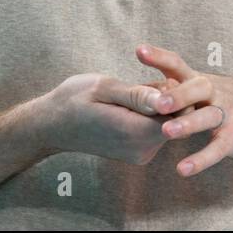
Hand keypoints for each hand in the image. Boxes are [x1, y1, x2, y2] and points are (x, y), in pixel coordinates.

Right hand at [43, 73, 174, 164]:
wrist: (51, 125)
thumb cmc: (74, 100)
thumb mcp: (104, 87)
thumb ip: (138, 95)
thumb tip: (167, 97)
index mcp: (135, 133)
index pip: (180, 112)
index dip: (177, 92)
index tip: (162, 78)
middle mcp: (142, 150)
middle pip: (177, 119)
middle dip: (169, 98)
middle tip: (145, 83)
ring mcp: (140, 154)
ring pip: (167, 123)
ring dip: (159, 105)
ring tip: (133, 93)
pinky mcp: (138, 153)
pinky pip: (156, 129)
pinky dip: (150, 114)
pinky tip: (130, 104)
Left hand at [135, 43, 232, 176]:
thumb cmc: (216, 100)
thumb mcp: (197, 88)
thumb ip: (170, 88)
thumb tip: (133, 87)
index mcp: (197, 80)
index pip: (177, 64)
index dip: (159, 57)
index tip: (139, 50)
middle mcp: (212, 93)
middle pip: (197, 88)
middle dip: (178, 95)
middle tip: (158, 102)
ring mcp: (224, 113)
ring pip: (207, 116)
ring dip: (187, 123)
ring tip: (167, 131)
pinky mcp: (232, 136)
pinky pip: (216, 148)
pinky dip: (201, 159)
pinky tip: (182, 169)